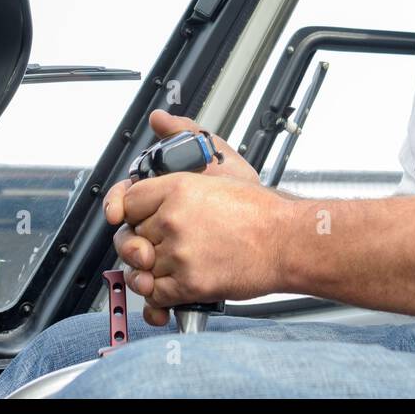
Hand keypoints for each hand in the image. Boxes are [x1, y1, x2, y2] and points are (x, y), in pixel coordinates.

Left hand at [102, 109, 262, 324]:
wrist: (287, 241)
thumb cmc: (261, 209)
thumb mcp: (223, 162)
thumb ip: (186, 137)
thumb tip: (160, 119)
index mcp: (177, 188)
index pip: (127, 200)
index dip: (128, 211)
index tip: (132, 217)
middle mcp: (173, 219)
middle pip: (130, 235)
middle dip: (141, 241)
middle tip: (157, 243)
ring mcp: (179, 253)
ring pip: (140, 267)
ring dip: (151, 269)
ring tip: (169, 263)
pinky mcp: (189, 284)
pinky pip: (155, 294)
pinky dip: (159, 294)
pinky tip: (173, 282)